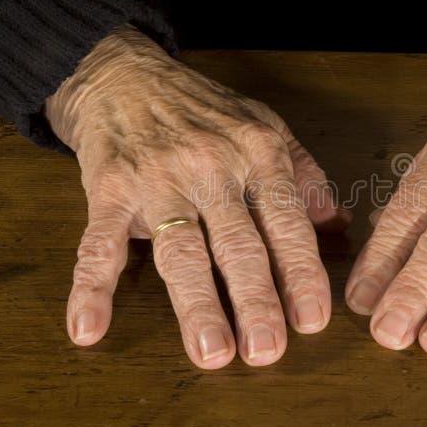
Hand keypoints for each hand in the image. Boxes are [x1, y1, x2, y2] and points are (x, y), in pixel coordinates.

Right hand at [46, 25, 350, 368]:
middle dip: (255, 300)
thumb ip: (303, 175)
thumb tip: (337, 225)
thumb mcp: (266, 126)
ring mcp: (157, 178)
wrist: (124, 75)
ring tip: (210, 351)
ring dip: (196, 304)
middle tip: (268, 351)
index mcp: (256, 153)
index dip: (301, 272)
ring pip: (180, 249)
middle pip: (237, 242)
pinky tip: (89, 328)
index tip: (312, 318)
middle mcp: (210, 166)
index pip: (286, 221)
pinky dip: (91, 286)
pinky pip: (98, 241)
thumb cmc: (203, 109)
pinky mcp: (109, 189)